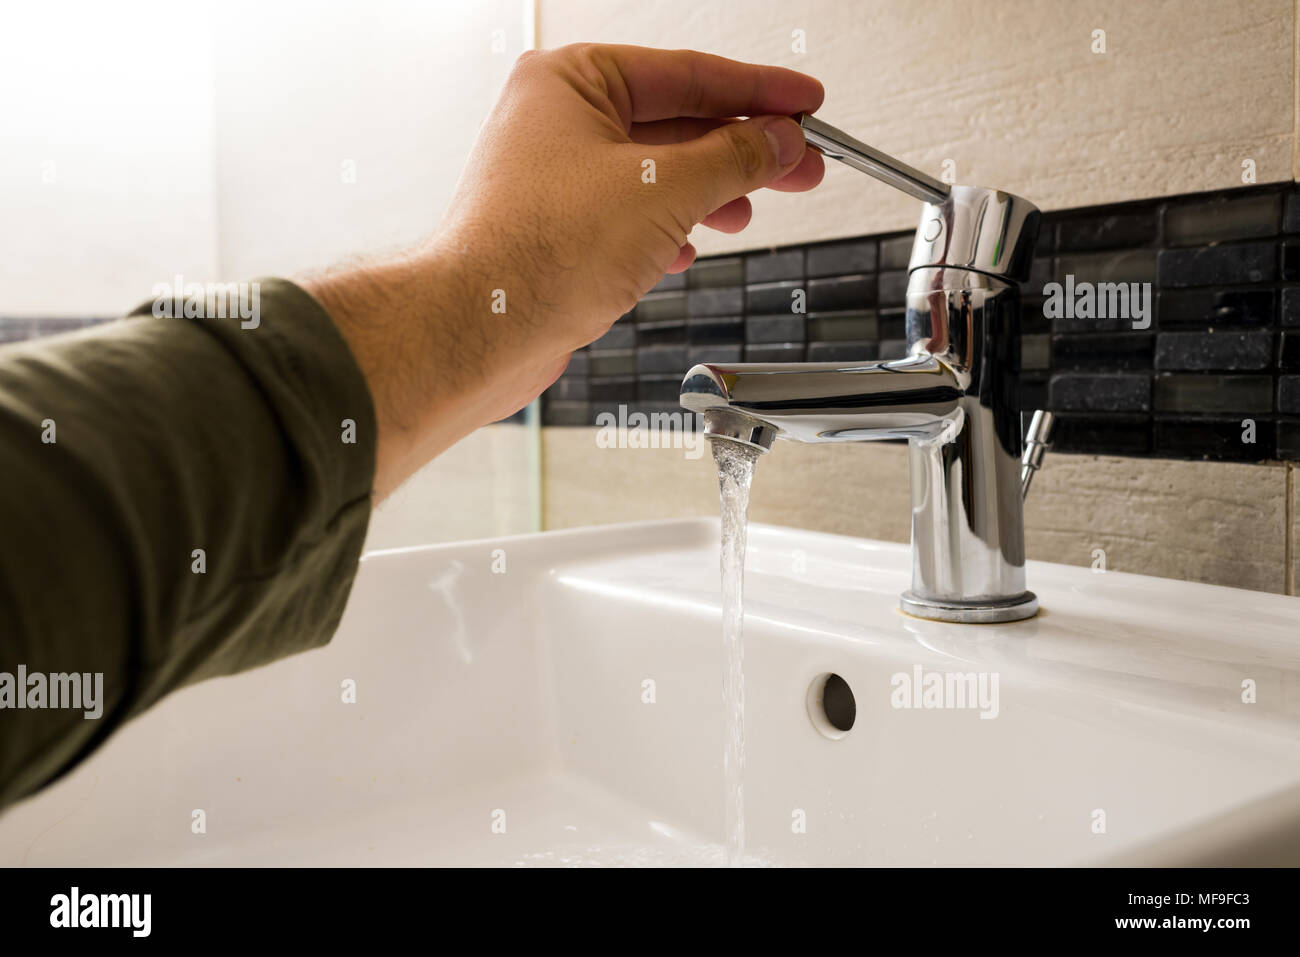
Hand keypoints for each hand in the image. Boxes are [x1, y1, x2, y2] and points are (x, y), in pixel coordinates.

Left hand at [307, 44, 824, 498]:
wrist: (484, 328)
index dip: (758, 92)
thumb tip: (776, 140)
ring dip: (709, 193)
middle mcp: (556, 122)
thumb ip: (734, 158)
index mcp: (572, 81)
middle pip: (676, 123)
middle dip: (742, 150)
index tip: (803, 104)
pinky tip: (687, 247)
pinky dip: (667, 230)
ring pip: (655, 174)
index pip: (688, 73)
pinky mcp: (557, 231)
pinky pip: (629, 216)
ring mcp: (554, 178)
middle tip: (797, 164)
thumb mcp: (666, 190)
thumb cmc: (539, 251)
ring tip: (747, 209)